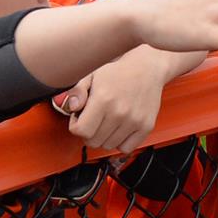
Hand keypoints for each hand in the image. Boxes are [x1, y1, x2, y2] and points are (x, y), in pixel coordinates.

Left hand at [59, 48, 195, 153]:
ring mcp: (134, 121)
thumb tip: (70, 107)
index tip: (81, 117)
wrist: (147, 69)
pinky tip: (119, 129)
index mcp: (103, 99)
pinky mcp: (146, 126)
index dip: (76, 125)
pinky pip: (126, 148)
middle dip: (89, 132)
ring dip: (104, 137)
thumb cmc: (118, 73)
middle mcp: (120, 112)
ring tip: (107, 121)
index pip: (81, 131)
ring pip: (108, 146)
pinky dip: (120, 142)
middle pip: (93, 141)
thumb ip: (76, 92)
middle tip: (94, 119)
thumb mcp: (91, 76)